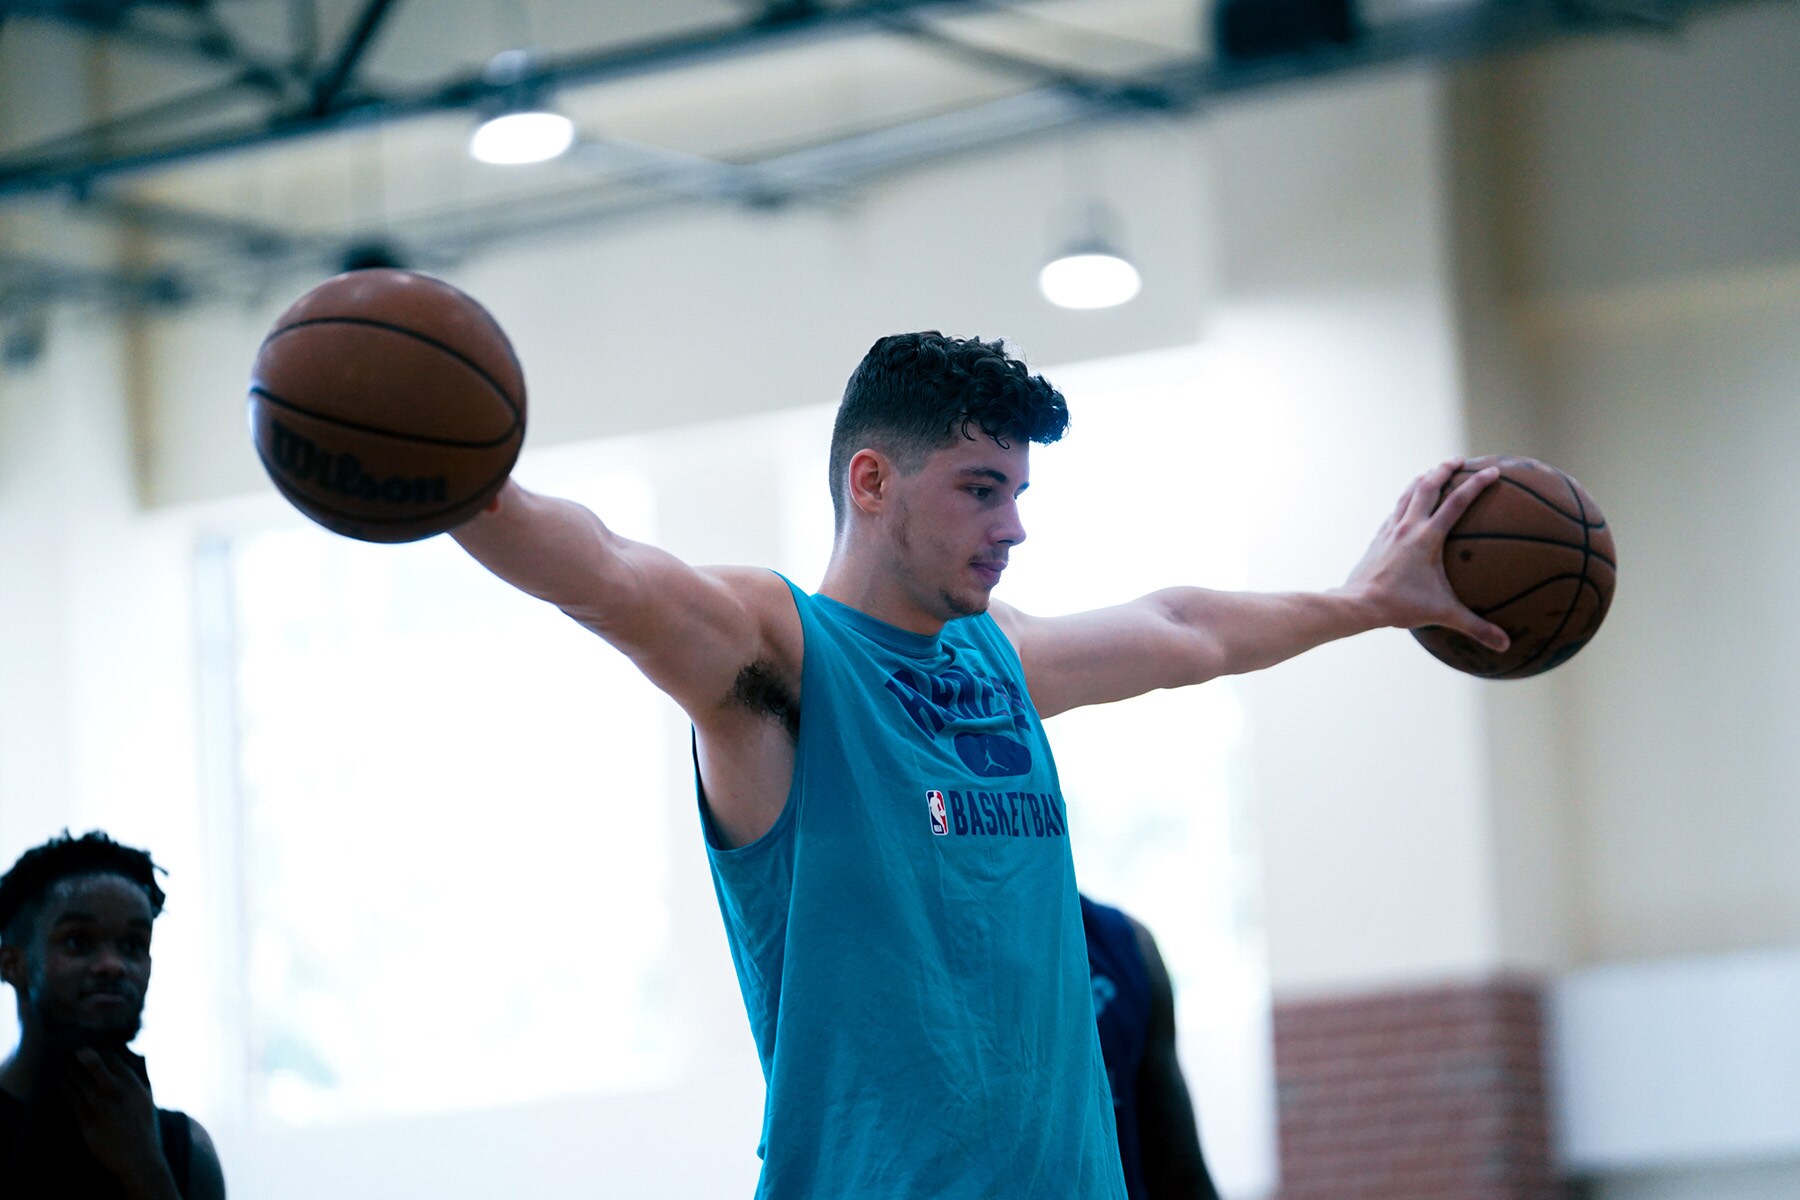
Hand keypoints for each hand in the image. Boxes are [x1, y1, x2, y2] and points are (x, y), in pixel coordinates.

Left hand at [61, 1048, 181, 1199]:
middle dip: (83, 1055)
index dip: (102, 1052)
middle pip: (94, 1066)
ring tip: (63, 1064)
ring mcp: (100, 1108)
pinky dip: (65, 1088)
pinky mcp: (86, 1123)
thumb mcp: (146, 1101)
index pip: (115, 1061)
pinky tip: (60, 1082)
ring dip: (69, 1071)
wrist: (138, 1159)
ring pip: (78, 1082)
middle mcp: (117, 1094)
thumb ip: (136, 1082)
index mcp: (135, 1087)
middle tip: (75, 1049)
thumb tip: (128, 1064)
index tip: (94, 1048)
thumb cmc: (144, 1129)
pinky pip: (71, 1100)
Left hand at [1342, 458, 1509, 651]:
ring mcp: (1390, 530)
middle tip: (1458, 460)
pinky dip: (1406, 501)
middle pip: (1427, 486)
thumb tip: (1504, 645)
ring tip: (1432, 473)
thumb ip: (1475, 626)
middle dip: (1444, 470)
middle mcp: (1408, 526)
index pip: (1457, 502)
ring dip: (1421, 480)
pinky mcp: (1378, 538)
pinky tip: (1407, 506)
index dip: (1476, 484)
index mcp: (1426, 536)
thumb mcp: (1442, 614)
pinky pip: (1395, 511)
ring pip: (1407, 494)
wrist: (1357, 604)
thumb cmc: (1400, 606)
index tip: (1492, 471)